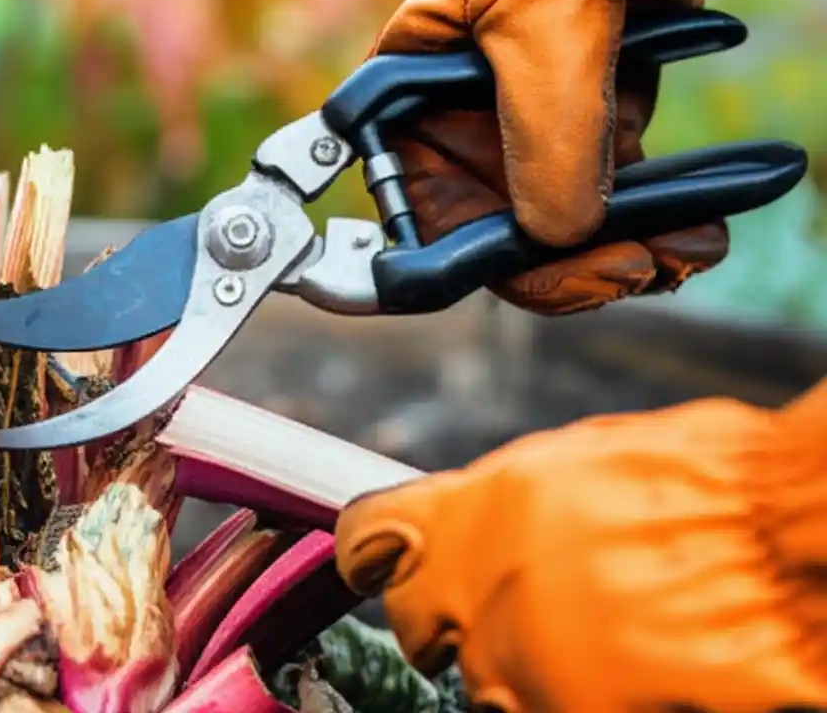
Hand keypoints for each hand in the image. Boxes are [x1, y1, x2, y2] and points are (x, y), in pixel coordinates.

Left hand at [334, 379, 826, 711]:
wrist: (791, 549)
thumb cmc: (707, 487)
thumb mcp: (579, 460)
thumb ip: (499, 501)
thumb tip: (471, 517)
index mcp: (466, 514)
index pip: (363, 538)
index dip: (372, 549)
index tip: (378, 557)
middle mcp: (471, 594)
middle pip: (412, 618)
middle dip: (447, 612)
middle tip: (509, 601)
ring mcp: (513, 668)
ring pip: (479, 679)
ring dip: (515, 662)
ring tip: (597, 633)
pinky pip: (536, 710)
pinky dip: (564, 695)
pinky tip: (623, 668)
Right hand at [374, 0, 728, 314]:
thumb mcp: (545, 17)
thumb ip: (548, 130)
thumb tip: (560, 234)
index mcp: (408, 91)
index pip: (425, 207)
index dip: (479, 256)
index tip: (560, 272)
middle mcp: (462, 114)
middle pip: (500, 227)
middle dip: (572, 262)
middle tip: (637, 268)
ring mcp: (533, 112)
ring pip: (567, 217)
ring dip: (630, 245)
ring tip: (687, 248)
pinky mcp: (599, 102)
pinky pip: (621, 180)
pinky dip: (662, 208)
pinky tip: (701, 220)